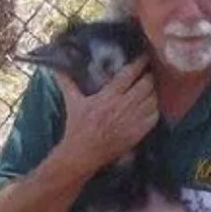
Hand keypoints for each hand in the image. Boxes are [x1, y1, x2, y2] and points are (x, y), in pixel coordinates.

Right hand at [52, 56, 157, 171]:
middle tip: (149, 73)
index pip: (129, 74)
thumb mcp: (72, 102)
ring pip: (152, 100)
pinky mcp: (138, 133)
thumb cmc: (77, 127)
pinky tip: (151, 106)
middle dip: (149, 76)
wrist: (83, 154)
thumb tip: (55, 67)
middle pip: (146, 85)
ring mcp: (133, 120)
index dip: (139, 63)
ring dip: (153, 92)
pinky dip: (155, 109)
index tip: (144, 57)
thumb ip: (67, 82)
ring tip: (150, 88)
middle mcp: (123, 106)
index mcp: (108, 96)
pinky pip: (154, 116)